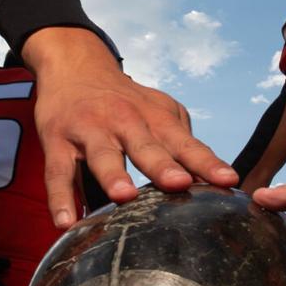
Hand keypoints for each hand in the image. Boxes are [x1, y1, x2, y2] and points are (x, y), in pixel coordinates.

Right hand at [22, 26, 236, 227]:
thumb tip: (208, 183)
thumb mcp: (159, 110)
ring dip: (113, 175)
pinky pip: (58, 171)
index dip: (207, 162)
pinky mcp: (57, 140)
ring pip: (102, 155)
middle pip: (146, 147)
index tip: (228, 180)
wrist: (75, 64)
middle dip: (163, 166)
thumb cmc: (125, 100)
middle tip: (180, 183)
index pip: (186, 144)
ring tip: (124, 197)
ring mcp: (90, 130)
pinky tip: (65, 221)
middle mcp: (125, 122)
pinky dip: (60, 197)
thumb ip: (181, 142)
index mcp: (155, 119)